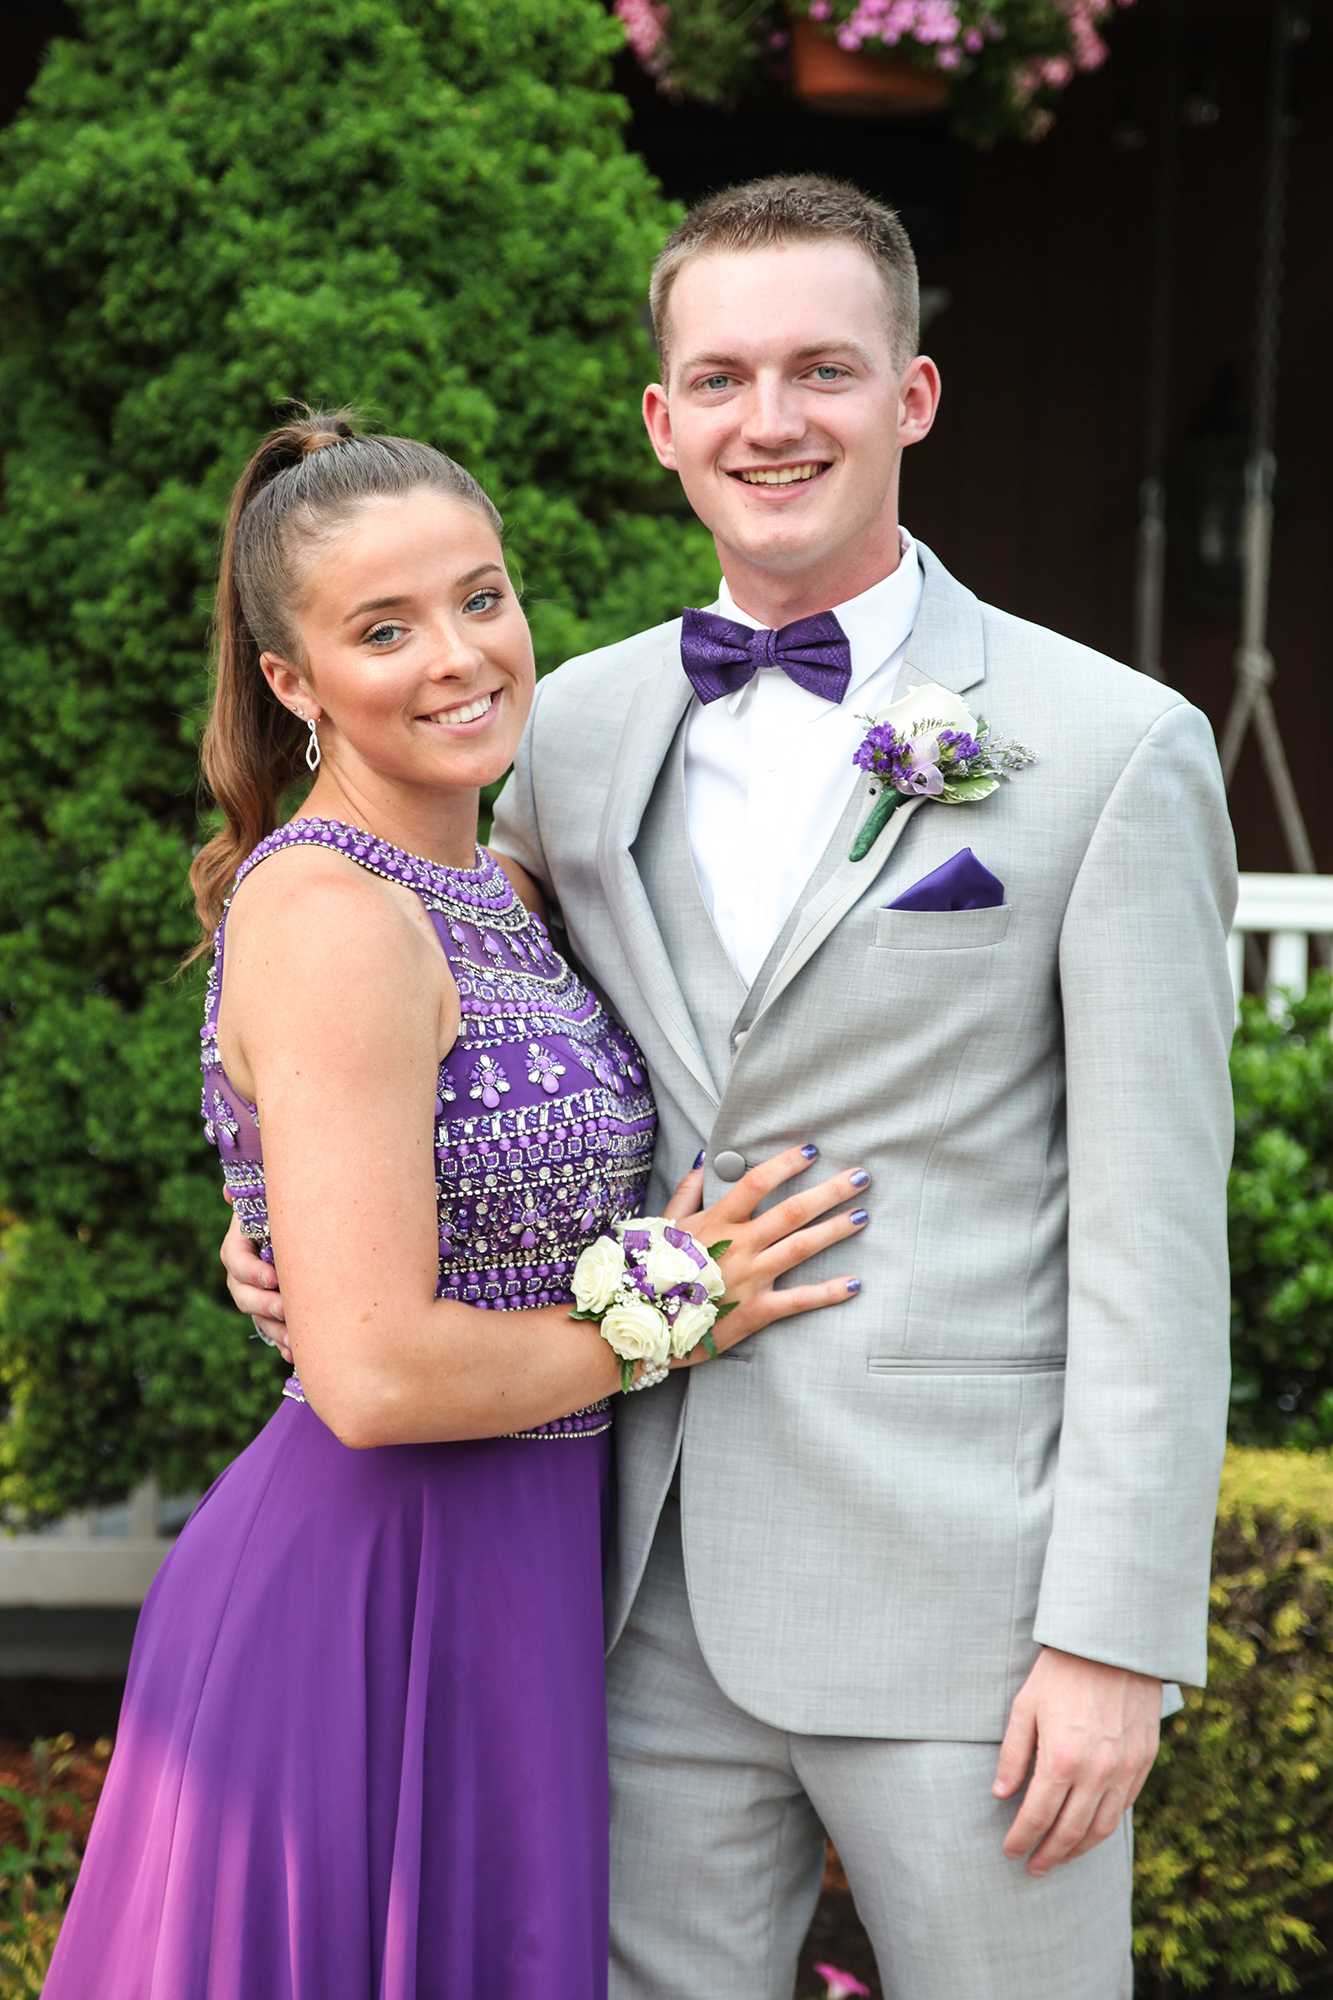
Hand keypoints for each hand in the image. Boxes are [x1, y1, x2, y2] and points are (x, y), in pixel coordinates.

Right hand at [220, 1204, 291, 1362]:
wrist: (294, 1233)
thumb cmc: (282, 1211)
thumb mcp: (270, 1198)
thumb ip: (252, 1191)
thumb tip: (227, 1191)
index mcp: (239, 1246)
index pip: (237, 1260)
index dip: (252, 1271)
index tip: (273, 1278)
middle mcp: (241, 1274)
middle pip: (243, 1295)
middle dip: (263, 1305)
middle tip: (285, 1310)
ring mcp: (255, 1295)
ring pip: (258, 1318)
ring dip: (275, 1330)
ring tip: (294, 1340)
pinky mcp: (271, 1312)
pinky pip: (273, 1332)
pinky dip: (282, 1344)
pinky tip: (293, 1354)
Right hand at [662, 1144, 866, 1354]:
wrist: (643, 1325)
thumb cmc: (652, 1273)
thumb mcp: (664, 1226)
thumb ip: (688, 1192)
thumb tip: (708, 1161)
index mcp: (716, 1222)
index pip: (756, 1183)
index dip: (785, 1164)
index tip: (811, 1151)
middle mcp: (738, 1246)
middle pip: (792, 1211)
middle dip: (830, 1191)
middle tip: (860, 1177)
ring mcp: (750, 1278)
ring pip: (801, 1247)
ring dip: (835, 1229)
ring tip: (863, 1215)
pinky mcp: (757, 1311)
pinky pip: (799, 1300)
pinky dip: (828, 1292)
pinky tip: (854, 1283)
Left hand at [993, 1647, 1161, 1875]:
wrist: (1113, 1642)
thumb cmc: (1061, 1670)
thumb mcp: (1025, 1706)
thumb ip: (1014, 1755)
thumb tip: (1000, 1794)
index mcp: (1062, 1758)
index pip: (1037, 1816)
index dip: (1020, 1838)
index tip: (1009, 1851)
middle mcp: (1097, 1771)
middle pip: (1070, 1832)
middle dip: (1048, 1855)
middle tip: (1032, 1867)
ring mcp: (1124, 1769)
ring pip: (1101, 1828)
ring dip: (1078, 1850)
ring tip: (1059, 1857)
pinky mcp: (1144, 1761)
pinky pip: (1123, 1806)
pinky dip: (1103, 1825)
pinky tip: (1089, 1829)